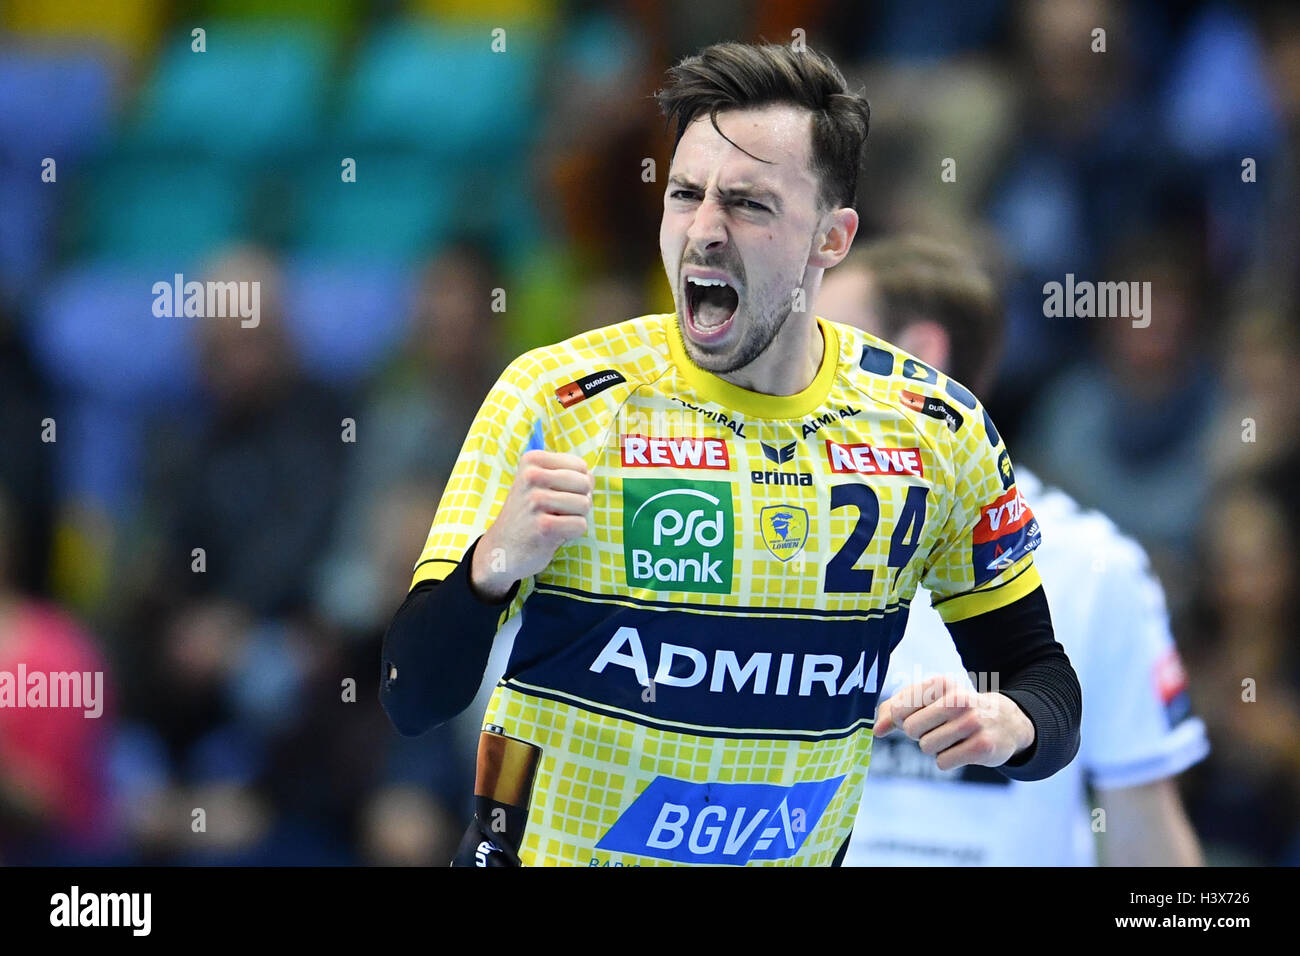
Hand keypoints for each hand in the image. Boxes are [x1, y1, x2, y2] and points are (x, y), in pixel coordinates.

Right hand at [470, 450, 593, 600]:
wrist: (501, 548)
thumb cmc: (528, 514)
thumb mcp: (538, 484)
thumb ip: (567, 474)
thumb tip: (591, 478)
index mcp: (532, 460)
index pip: (581, 466)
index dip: (578, 484)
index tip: (557, 494)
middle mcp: (531, 476)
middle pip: (585, 484)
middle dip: (579, 500)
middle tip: (557, 511)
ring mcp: (536, 501)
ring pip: (585, 504)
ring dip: (575, 517)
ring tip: (553, 521)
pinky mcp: (543, 526)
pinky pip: (580, 525)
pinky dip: (571, 533)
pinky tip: (552, 534)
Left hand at [874, 674, 1034, 771]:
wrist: (1004, 721)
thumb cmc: (954, 709)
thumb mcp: (927, 700)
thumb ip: (894, 710)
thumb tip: (876, 731)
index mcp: (940, 684)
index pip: (898, 710)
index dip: (901, 720)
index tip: (917, 716)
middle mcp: (958, 699)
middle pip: (910, 730)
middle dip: (919, 734)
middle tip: (940, 727)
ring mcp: (972, 723)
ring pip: (926, 747)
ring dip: (935, 748)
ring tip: (953, 736)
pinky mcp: (982, 747)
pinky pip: (943, 763)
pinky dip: (948, 760)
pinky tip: (963, 748)